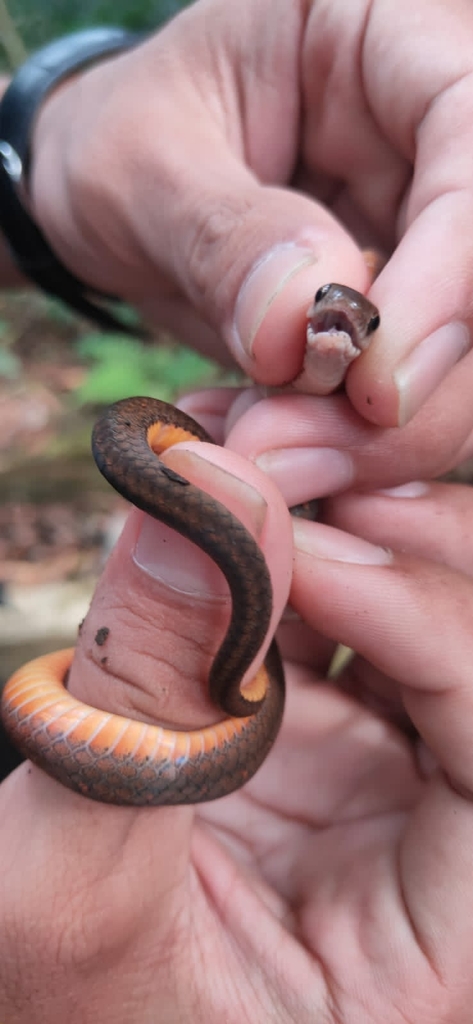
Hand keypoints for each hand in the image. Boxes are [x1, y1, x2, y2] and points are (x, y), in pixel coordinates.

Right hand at [2, 435, 472, 1021]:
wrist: (25, 994)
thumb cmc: (60, 1001)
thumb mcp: (76, 883)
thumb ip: (146, 698)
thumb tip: (204, 483)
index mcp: (447, 938)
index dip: (425, 619)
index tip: (293, 545)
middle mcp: (438, 839)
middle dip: (404, 539)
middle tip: (279, 465)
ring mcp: (384, 767)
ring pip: (429, 594)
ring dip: (349, 511)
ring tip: (239, 459)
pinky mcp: (321, 717)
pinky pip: (340, 594)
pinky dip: (285, 526)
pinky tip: (220, 479)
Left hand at [29, 0, 472, 443]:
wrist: (108, 199)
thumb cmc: (118, 144)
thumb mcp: (141, 168)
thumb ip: (226, 236)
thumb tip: (312, 324)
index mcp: (384, 37)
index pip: (472, 145)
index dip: (451, 275)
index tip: (374, 385)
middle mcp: (426, 140)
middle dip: (409, 393)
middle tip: (285, 450)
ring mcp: (424, 236)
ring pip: (459, 365)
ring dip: (367, 438)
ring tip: (249, 445)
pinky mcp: (402, 316)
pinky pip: (404, 404)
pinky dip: (335, 447)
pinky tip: (252, 439)